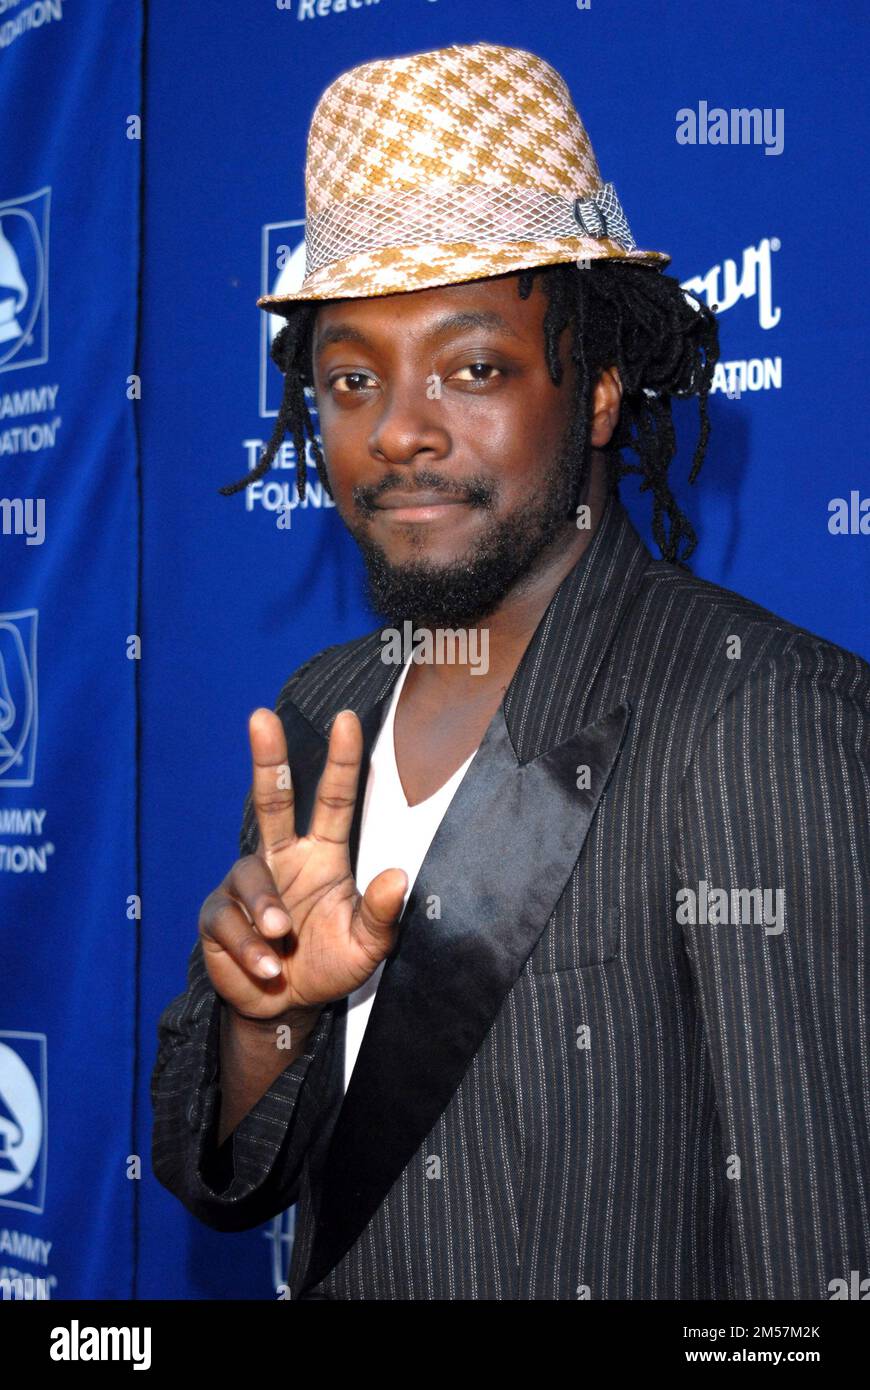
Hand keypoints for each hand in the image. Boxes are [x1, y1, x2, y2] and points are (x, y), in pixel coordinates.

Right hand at [198, 706, 407, 1020]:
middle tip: (261, 717)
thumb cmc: (329, 963)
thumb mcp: (366, 947)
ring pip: (250, 876)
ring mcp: (247, 885)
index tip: (346, 720)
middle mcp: (283, 859)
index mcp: (323, 855)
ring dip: (266, 908)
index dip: (341, 760)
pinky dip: (249, 947)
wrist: (284, 1008)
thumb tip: (398, 876)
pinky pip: (228, 920)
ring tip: (281, 937)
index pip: (334, 799)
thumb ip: (383, 915)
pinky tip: (266, 967)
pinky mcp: (218, 916)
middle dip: (267, 758)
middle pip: (272, 800)